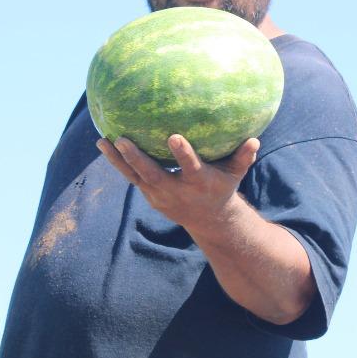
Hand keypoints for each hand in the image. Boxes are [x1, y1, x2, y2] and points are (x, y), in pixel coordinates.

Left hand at [96, 134, 259, 232]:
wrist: (208, 220)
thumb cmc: (223, 187)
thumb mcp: (236, 175)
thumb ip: (244, 157)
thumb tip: (255, 139)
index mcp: (197, 182)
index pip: (189, 167)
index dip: (182, 153)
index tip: (173, 136)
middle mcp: (175, 190)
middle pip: (152, 175)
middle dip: (137, 158)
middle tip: (122, 139)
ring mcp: (159, 195)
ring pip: (135, 177)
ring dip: (117, 160)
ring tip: (101, 140)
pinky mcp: (150, 195)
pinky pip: (131, 177)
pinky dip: (118, 163)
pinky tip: (105, 143)